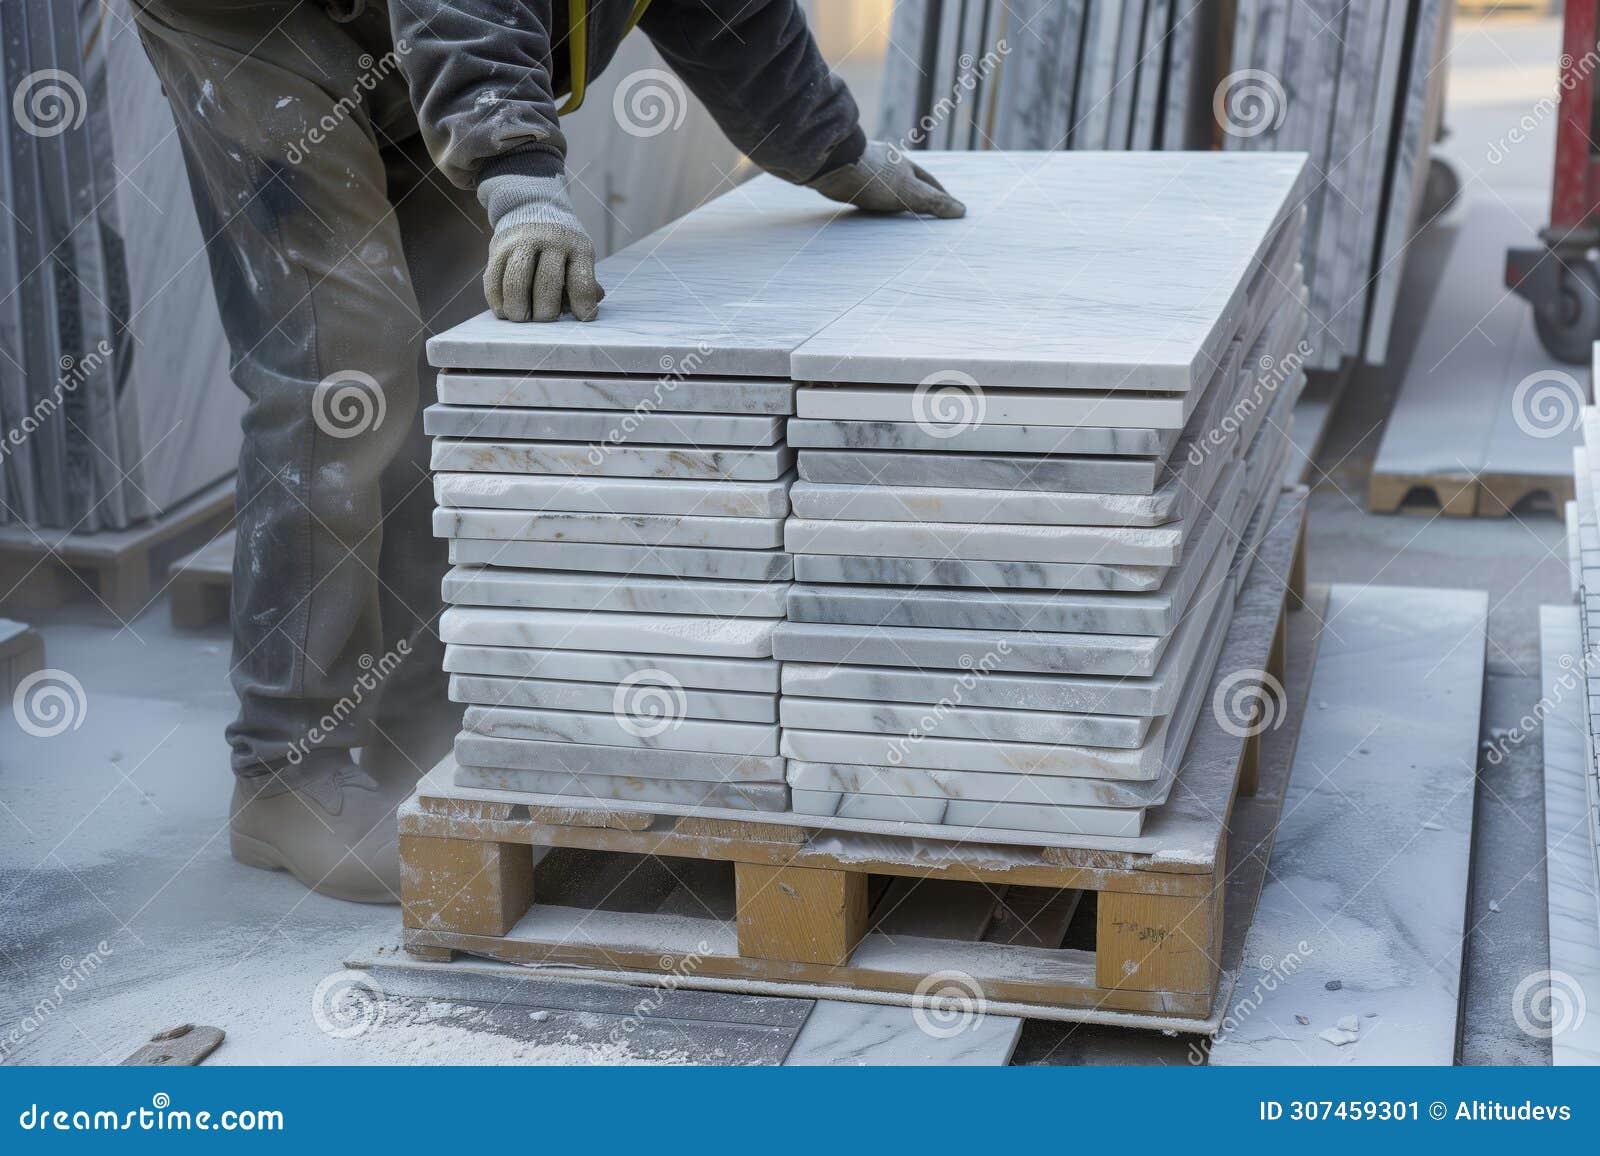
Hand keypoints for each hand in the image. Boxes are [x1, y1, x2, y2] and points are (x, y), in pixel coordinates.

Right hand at [478, 174, 603, 321]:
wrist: (532, 209)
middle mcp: (549, 240)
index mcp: (577, 246)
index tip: (581, 318)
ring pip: (516, 283)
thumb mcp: (579, 256)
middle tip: (543, 319)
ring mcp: (521, 242)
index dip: (582, 306)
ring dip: (518, 309)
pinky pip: (493, 281)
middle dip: (545, 311)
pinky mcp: (497, 248)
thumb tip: (586, 311)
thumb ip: (585, 284)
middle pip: (546, 284)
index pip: (581, 281)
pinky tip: (504, 311)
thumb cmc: (561, 247)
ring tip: (522, 318)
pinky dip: (497, 301)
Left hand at [807, 140, 965, 218]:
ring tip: (899, 210)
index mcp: (905, 165)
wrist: (833, 165)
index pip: (930, 181)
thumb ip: (933, 202)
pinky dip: (875, 196)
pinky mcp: (848, 175)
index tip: (949, 205)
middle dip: (918, 192)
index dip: (941, 194)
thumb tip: (960, 211)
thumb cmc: (874, 178)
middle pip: (908, 179)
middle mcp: (887, 163)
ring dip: (895, 194)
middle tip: (926, 208)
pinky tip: (869, 203)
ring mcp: (867, 168)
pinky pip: (867, 188)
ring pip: (887, 183)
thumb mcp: (910, 192)